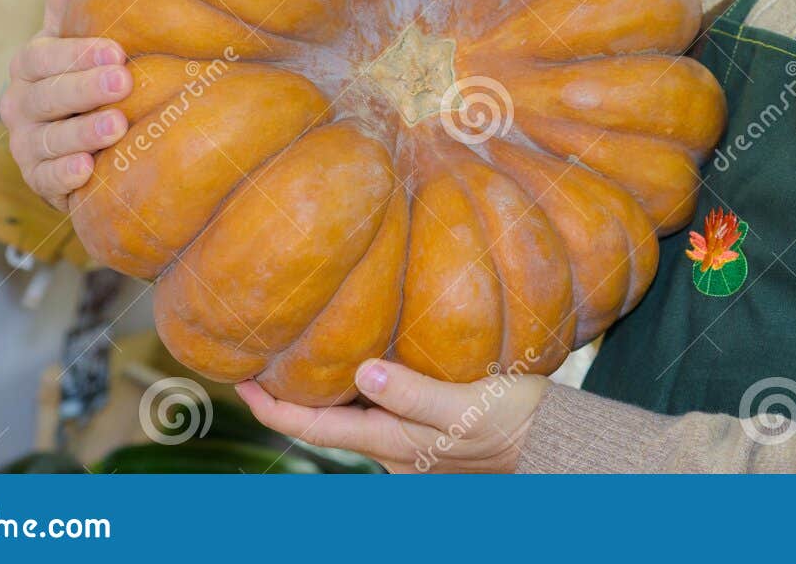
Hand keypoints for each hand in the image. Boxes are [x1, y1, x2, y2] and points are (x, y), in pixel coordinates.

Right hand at [0, 0, 130, 210]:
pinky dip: (66, 176)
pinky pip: (47, 181)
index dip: (75, 55)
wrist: (101, 135)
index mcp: (30, 67)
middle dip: (82, 90)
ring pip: (46, 141)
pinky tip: (90, 171)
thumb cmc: (89, 69)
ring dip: (80, 134)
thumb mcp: (78, 27)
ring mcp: (29, 146)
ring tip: (117, 126)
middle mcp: (21, 106)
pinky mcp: (44, 183)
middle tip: (124, 82)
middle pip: (42, 98)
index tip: (117, 51)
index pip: (40, 58)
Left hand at [236, 359, 548, 473]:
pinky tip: (365, 354)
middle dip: (290, 393)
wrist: (556, 444)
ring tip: (303, 346)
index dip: (272, 407)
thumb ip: (414, 393)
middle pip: (325, 422)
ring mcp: (410, 444)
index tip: (240, 379)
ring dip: (323, 387)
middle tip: (261, 354)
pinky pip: (381, 406)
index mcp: (392, 445)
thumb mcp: (466, 407)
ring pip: (352, 414)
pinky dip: (360, 384)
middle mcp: (392, 450)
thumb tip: (361, 371)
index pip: (314, 429)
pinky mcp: (429, 430)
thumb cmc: (514, 424)